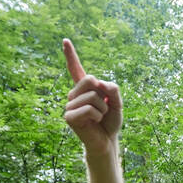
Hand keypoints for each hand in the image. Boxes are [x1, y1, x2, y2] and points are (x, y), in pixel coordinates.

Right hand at [62, 38, 122, 156]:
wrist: (107, 141)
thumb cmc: (110, 121)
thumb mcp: (117, 103)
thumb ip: (113, 90)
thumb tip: (100, 83)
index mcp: (85, 89)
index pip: (76, 69)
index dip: (70, 55)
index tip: (65, 40)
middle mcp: (74, 94)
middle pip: (90, 79)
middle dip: (103, 94)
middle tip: (103, 107)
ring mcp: (70, 105)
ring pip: (92, 96)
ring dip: (103, 108)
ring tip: (99, 117)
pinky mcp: (69, 117)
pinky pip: (89, 109)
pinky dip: (97, 115)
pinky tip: (94, 122)